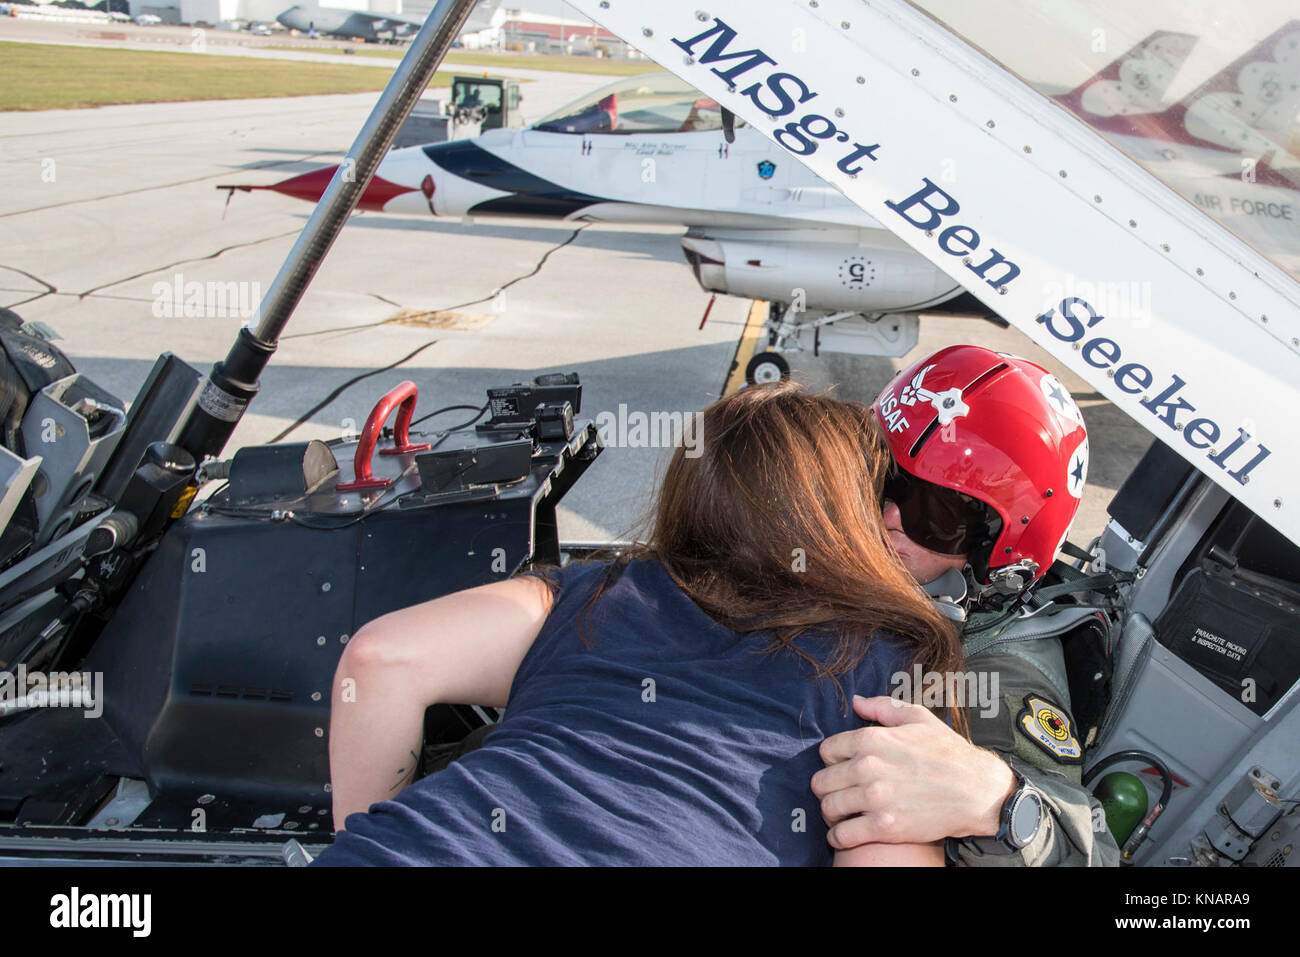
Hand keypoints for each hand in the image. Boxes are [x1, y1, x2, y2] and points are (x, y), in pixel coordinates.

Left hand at [812, 695, 1017, 847]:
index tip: (842, 769)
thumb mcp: (918, 718)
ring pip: (828, 808)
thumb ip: (883, 707)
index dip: (832, 761)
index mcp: (870, 739)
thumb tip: (857, 701)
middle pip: (821, 782)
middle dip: (827, 788)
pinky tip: (845, 834)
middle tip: (839, 794)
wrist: (977, 791)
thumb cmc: (949, 753)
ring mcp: (875, 799)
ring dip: (831, 814)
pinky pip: (842, 836)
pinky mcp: (884, 827)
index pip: (826, 751)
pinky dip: (838, 837)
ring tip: (842, 815)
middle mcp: (868, 767)